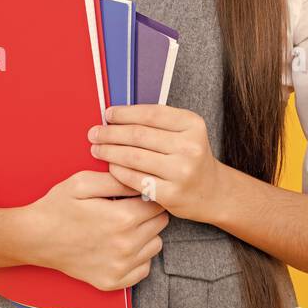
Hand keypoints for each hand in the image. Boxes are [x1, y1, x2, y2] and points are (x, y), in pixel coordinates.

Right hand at [24, 170, 167, 291]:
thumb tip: (142, 178)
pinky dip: (138, 257)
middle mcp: (126, 246)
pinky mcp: (113, 282)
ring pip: (155, 246)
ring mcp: (120, 268)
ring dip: (146, 235)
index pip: (157, 203)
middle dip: (149, 213)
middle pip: (160, 224)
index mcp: (122, 218)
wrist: (34, 239)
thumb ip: (117, 179)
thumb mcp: (83, 181)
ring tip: (124, 227)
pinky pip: (144, 269)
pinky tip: (120, 246)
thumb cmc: (58, 207)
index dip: (148, 195)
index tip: (136, 193)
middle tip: (129, 208)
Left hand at [88, 104, 226, 223]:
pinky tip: (110, 166)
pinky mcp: (171, 194)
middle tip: (94, 133)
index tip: (108, 114)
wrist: (213, 192)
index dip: (125, 113)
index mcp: (192, 125)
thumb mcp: (185, 133)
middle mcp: (190, 147)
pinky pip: (135, 179)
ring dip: (109, 152)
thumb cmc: (191, 158)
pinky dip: (118, 171)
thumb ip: (157, 123)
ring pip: (134, 157)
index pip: (150, 114)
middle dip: (111, 133)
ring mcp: (181, 171)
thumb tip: (116, 116)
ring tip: (97, 149)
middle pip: (139, 135)